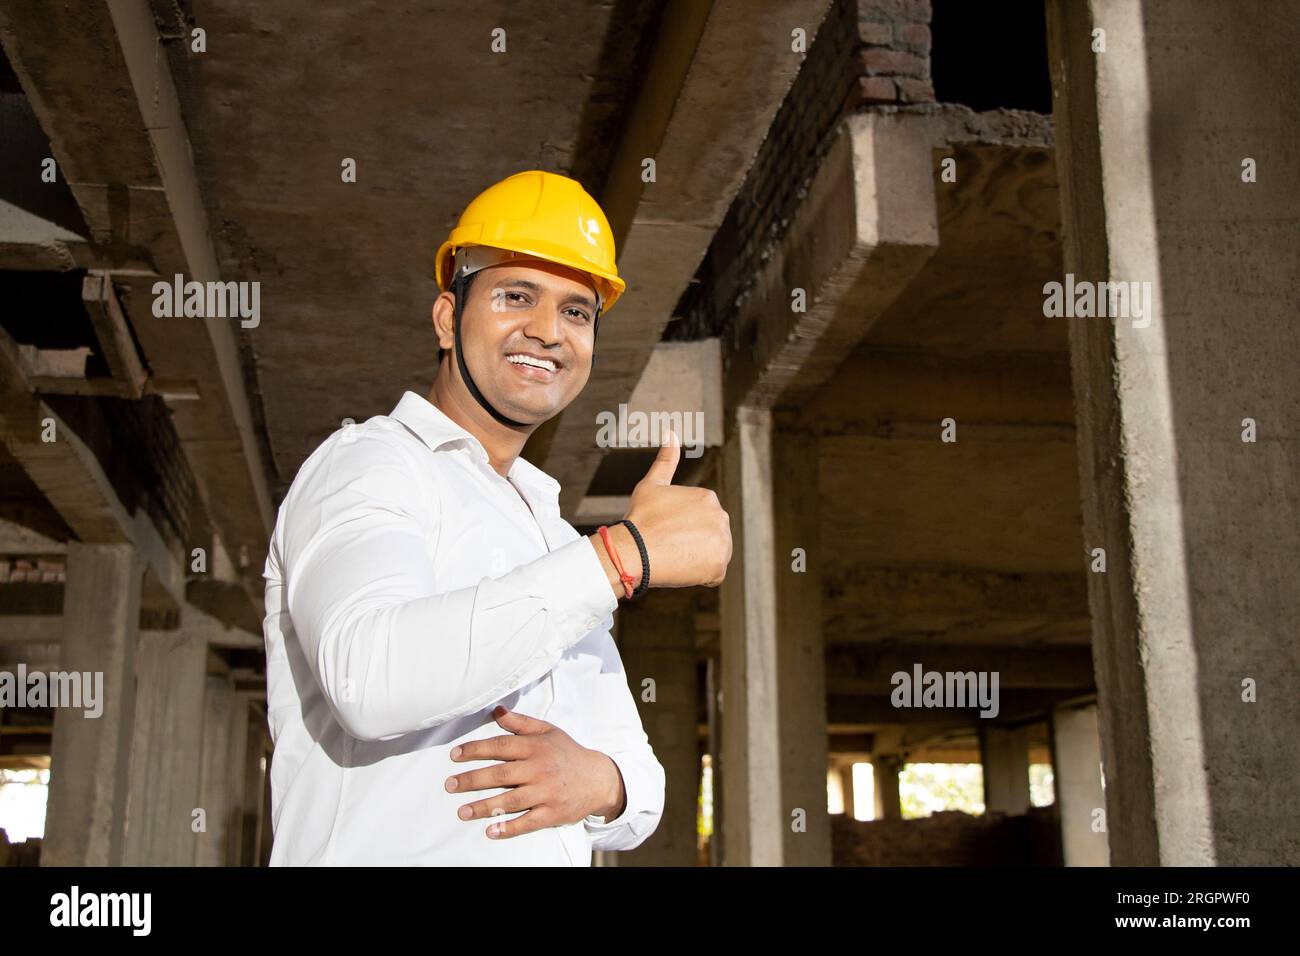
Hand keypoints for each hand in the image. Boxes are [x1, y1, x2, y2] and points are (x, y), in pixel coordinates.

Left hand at [445, 705, 624, 837]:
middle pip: (501, 775)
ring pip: (511, 800)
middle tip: (450, 785)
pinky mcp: (553, 813)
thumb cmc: (568, 753)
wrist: (599, 779)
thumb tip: (496, 710)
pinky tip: (491, 831)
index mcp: (537, 747)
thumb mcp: (548, 731)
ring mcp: (547, 792)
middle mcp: (540, 769)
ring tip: (462, 811)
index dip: (475, 750)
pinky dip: (509, 828)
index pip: (500, 746)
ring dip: (484, 807)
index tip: (454, 756)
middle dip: (472, 780)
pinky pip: (528, 822)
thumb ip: (521, 723)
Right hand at [623, 427, 731, 587]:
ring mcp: (722, 542)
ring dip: (696, 559)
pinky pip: (713, 574)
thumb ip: (667, 459)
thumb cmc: (640, 517)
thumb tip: (671, 431)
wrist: (633, 549)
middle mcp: (721, 517)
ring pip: (712, 554)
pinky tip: (681, 567)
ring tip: (674, 556)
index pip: (700, 519)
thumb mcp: (652, 484)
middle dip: (691, 543)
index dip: (681, 528)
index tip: (666, 530)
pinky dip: (699, 575)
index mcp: (708, 498)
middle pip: (708, 536)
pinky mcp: (719, 566)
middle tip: (668, 545)